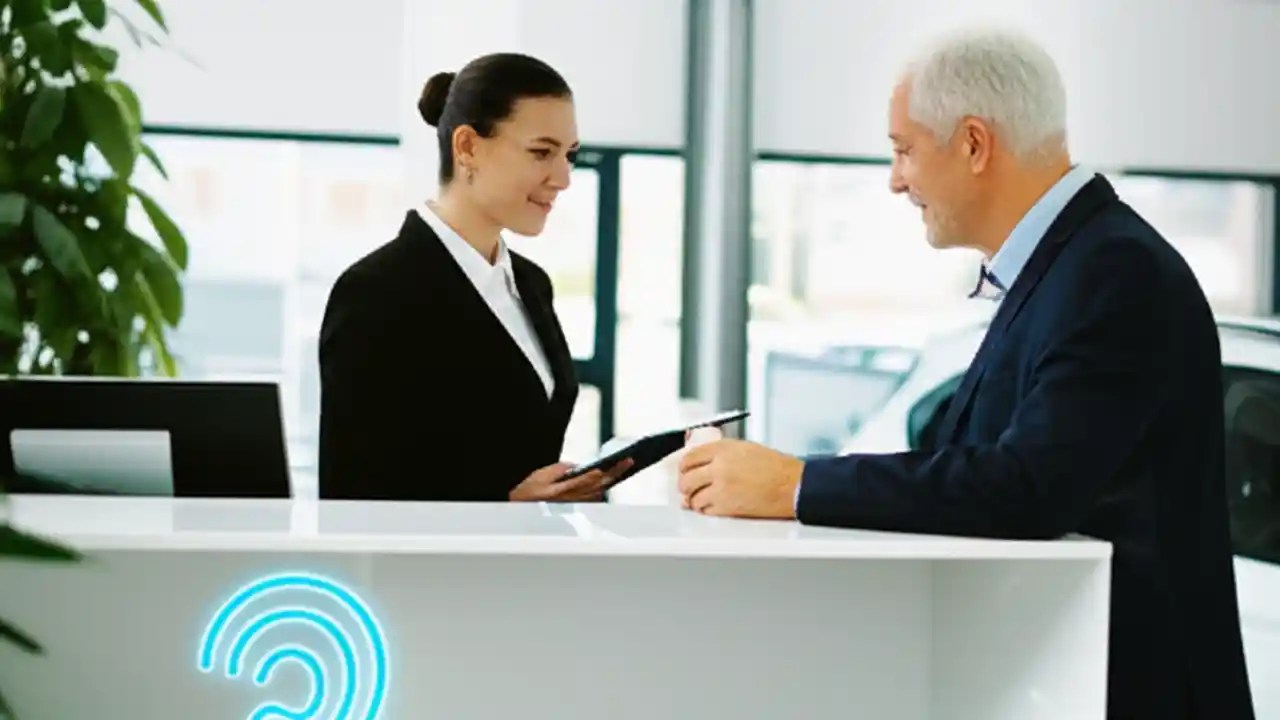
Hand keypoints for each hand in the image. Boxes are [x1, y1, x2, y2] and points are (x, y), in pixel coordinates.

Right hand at [509, 459, 634, 502]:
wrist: (521, 511)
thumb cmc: (528, 493)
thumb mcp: (539, 476)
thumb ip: (559, 470)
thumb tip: (576, 466)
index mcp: (560, 491)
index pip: (584, 481)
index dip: (596, 474)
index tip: (609, 465)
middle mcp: (571, 500)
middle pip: (597, 486)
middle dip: (613, 473)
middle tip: (628, 461)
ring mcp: (575, 505)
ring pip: (599, 492)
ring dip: (611, 479)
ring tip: (624, 466)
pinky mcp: (576, 508)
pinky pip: (594, 497)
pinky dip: (603, 486)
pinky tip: (611, 477)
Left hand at [677, 439, 803, 518]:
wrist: (792, 485)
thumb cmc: (776, 468)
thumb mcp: (746, 448)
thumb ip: (722, 454)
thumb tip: (703, 464)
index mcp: (723, 449)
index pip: (690, 457)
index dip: (683, 467)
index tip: (683, 471)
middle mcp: (719, 466)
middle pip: (686, 478)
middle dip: (684, 485)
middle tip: (686, 489)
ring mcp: (721, 487)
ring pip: (693, 497)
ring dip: (693, 500)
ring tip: (698, 500)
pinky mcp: (727, 506)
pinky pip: (705, 510)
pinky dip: (705, 510)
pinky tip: (710, 507)